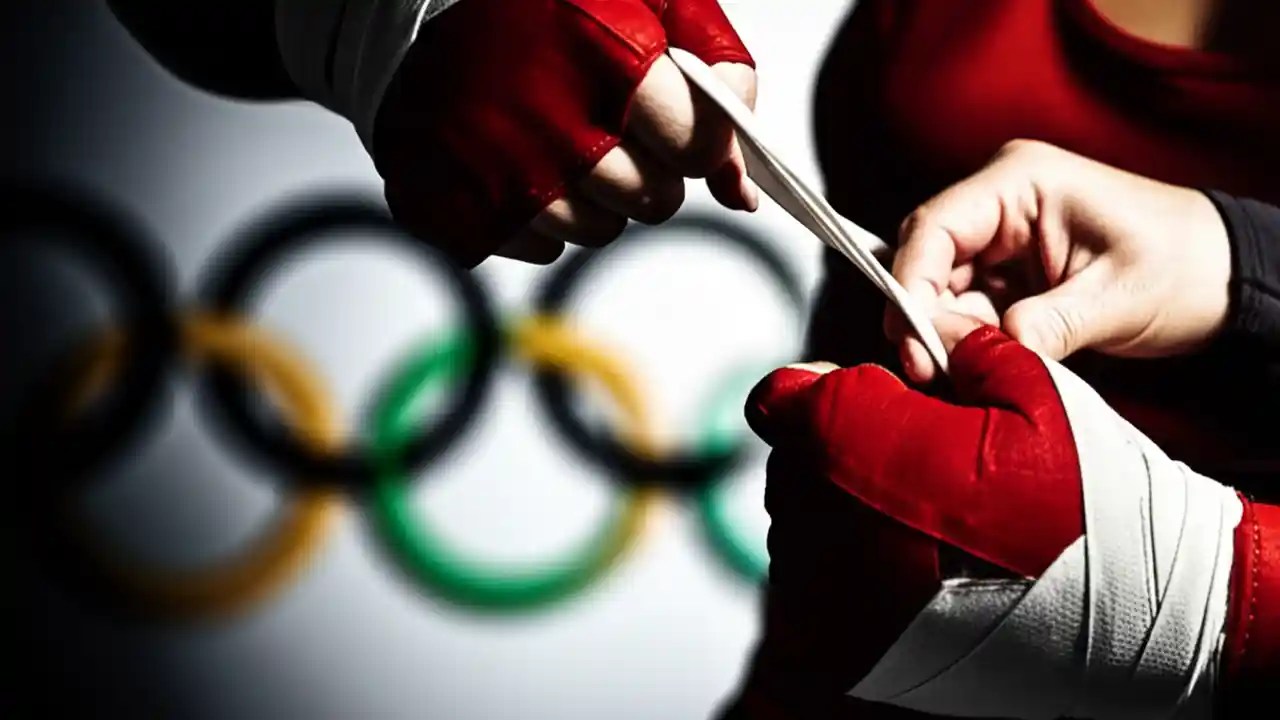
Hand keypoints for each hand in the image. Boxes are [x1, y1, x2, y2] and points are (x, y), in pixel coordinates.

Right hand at [373, 0, 757, 267]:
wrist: (411, 14)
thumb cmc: (544, 6)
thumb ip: (719, 73)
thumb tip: (738, 185)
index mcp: (605, 53)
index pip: (697, 148)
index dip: (694, 141)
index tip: (670, 122)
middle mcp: (552, 122)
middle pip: (653, 200)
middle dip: (645, 170)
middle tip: (604, 124)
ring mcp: (504, 175)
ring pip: (599, 230)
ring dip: (591, 196)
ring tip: (554, 137)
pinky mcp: (464, 213)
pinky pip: (542, 247)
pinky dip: (537, 213)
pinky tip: (515, 161)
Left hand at [724, 316, 1267, 717]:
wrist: (1130, 621)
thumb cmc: (1087, 504)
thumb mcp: (1036, 390)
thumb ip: (959, 347)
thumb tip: (919, 327)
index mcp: (868, 451)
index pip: (786, 399)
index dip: (820, 388)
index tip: (855, 393)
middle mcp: (829, 528)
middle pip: (793, 460)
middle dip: (838, 445)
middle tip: (910, 458)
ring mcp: (828, 595)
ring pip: (798, 522)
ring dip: (839, 504)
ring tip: (918, 516)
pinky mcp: (836, 645)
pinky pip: (809, 586)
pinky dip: (843, 564)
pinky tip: (906, 560)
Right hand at [887, 139, 1231, 383]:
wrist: (1226, 280)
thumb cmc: (1187, 266)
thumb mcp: (1118, 297)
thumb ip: (1048, 324)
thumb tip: (985, 352)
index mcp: (1020, 181)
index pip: (934, 227)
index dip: (911, 283)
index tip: (911, 339)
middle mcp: (999, 203)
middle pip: (927, 260)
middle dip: (923, 318)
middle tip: (931, 371)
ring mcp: (1001, 240)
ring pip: (942, 291)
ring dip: (946, 335)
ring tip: (961, 377)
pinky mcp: (1009, 275)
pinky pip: (969, 309)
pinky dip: (969, 341)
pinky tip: (977, 368)